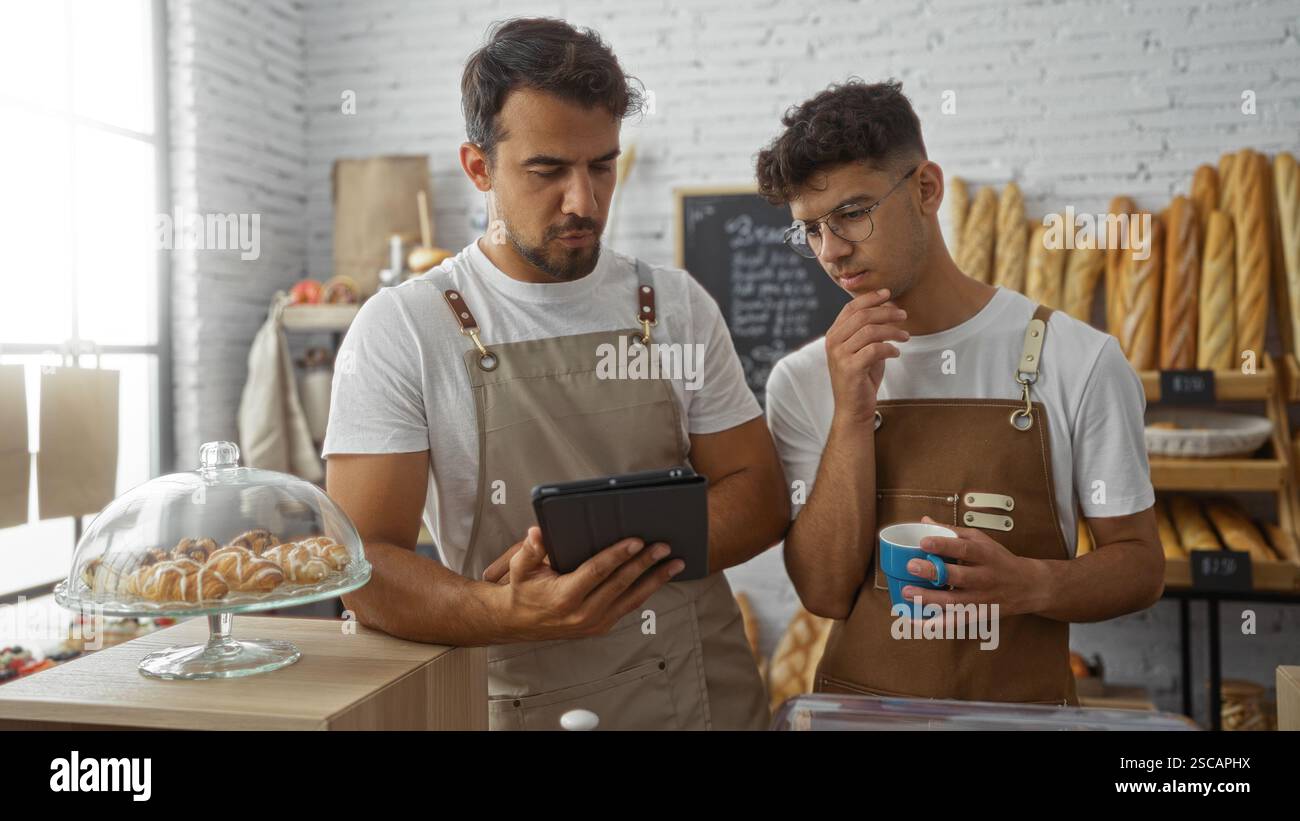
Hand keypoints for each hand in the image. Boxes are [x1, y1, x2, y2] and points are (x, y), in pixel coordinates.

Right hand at [496, 527, 683, 640]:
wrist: (518, 623)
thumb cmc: (522, 590)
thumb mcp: (520, 568)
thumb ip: (530, 549)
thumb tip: (537, 532)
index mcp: (564, 596)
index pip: (597, 572)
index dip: (618, 555)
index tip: (637, 541)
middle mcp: (582, 613)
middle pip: (620, 584)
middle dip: (644, 563)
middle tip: (664, 546)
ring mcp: (594, 623)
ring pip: (631, 598)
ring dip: (655, 580)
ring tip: (675, 563)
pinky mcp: (600, 626)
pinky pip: (628, 607)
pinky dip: (646, 591)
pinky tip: (659, 577)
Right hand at [824, 289, 907, 423]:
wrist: (853, 408)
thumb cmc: (861, 377)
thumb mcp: (864, 349)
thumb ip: (871, 330)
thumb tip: (889, 307)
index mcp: (834, 334)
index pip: (851, 308)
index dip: (870, 298)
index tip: (888, 293)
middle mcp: (833, 342)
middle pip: (862, 316)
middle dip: (886, 312)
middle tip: (904, 315)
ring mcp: (840, 355)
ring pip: (870, 331)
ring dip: (892, 331)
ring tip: (905, 336)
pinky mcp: (850, 368)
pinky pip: (875, 349)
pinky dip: (890, 349)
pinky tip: (896, 353)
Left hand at [899, 516, 1049, 617]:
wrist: (1028, 586)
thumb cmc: (999, 559)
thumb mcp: (981, 540)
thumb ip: (952, 532)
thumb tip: (924, 520)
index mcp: (985, 555)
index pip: (964, 549)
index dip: (944, 545)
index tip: (924, 542)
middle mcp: (985, 578)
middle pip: (958, 576)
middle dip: (934, 572)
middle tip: (911, 566)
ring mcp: (982, 600)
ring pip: (955, 602)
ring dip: (929, 599)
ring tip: (907, 592)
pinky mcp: (978, 615)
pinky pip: (955, 622)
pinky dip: (936, 624)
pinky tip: (917, 621)